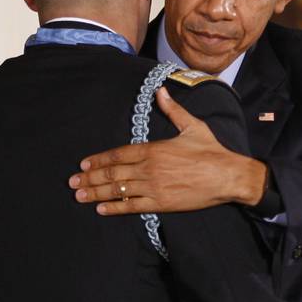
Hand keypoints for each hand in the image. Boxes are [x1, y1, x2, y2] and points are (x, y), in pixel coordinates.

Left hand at [69, 89, 267, 213]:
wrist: (228, 176)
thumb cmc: (211, 151)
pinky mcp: (161, 204)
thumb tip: (161, 91)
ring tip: (80, 196)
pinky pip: (132, 207)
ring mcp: (154, 187)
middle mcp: (149, 168)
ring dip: (96, 193)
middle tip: (73, 182)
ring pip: (118, 190)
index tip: (84, 163)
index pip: (118, 155)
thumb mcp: (192, 126)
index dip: (99, 160)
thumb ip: (173, 110)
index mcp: (153, 149)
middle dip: (90, 178)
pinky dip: (115, 208)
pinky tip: (101, 209)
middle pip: (113, 174)